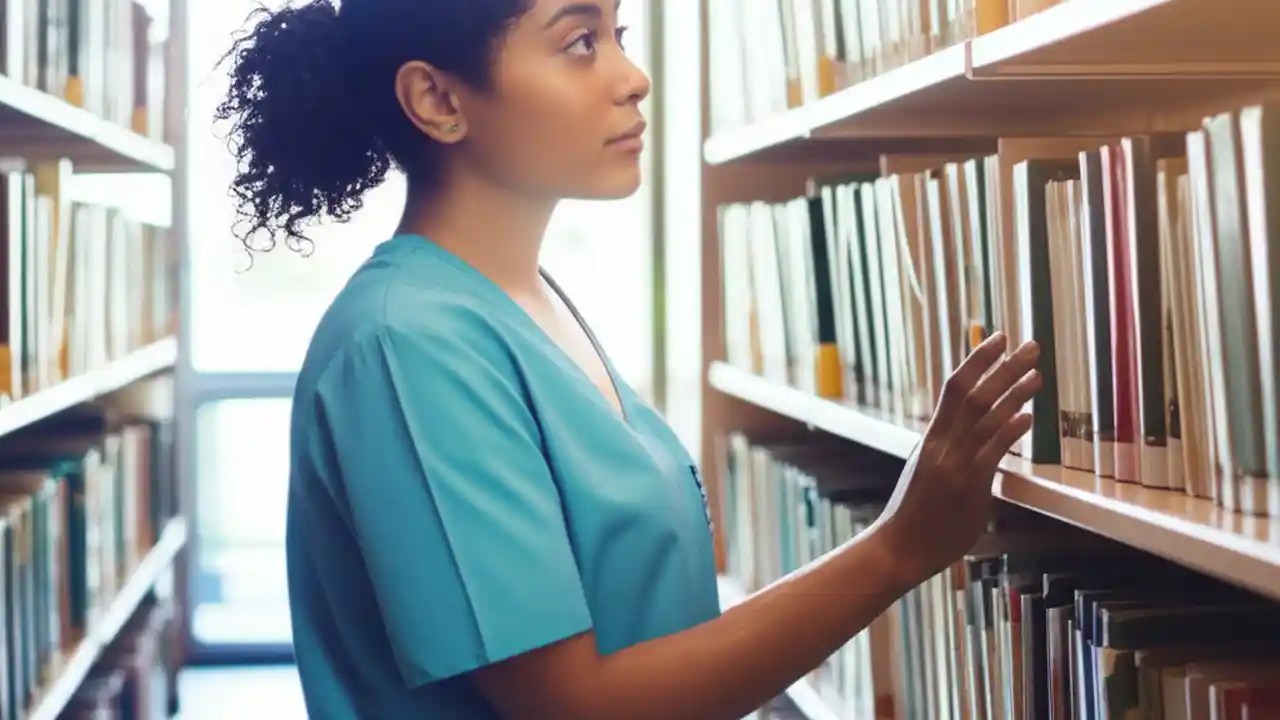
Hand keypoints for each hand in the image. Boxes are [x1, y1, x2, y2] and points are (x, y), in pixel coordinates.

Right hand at [873, 332, 1041, 584]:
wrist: (900, 548)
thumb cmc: (917, 516)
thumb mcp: (929, 473)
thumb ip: (952, 454)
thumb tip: (980, 441)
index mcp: (931, 437)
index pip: (954, 387)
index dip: (978, 360)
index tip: (998, 339)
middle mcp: (941, 444)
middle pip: (973, 393)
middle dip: (1004, 366)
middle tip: (1030, 344)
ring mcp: (953, 463)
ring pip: (984, 416)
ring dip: (1014, 392)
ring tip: (1038, 374)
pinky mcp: (966, 486)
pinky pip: (991, 451)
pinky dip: (1010, 430)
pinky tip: (1027, 417)